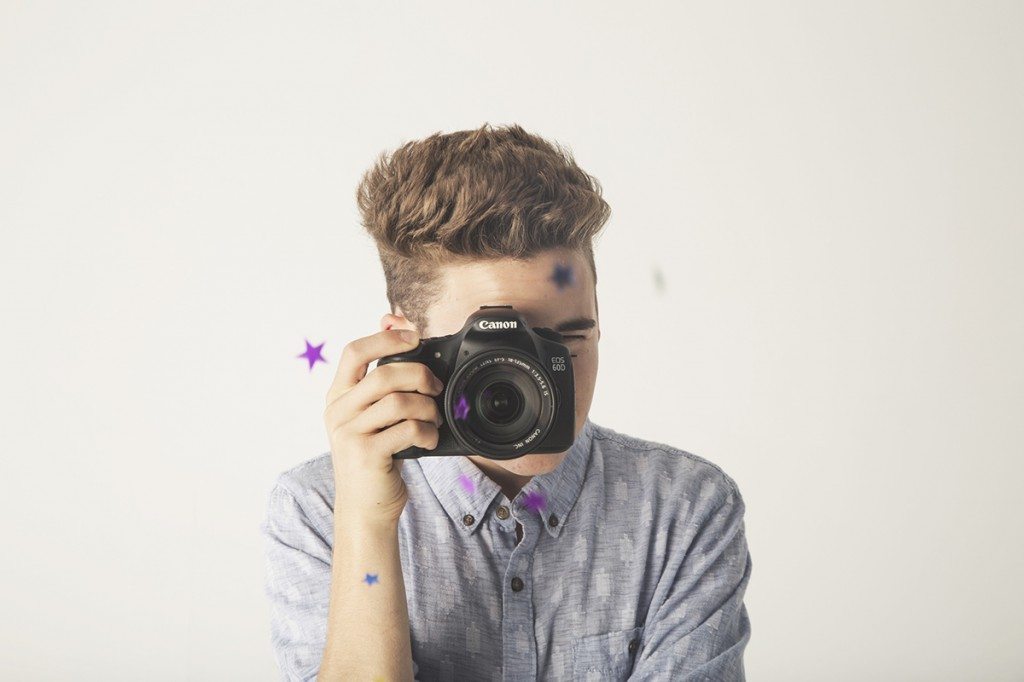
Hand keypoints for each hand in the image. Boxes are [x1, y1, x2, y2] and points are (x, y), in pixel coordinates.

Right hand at [323, 326, 444, 526]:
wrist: (365, 508)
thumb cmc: (375, 457)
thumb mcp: (372, 416)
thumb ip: (381, 380)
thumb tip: (392, 322)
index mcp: (338, 396)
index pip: (353, 352)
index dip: (385, 337)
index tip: (413, 336)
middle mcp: (338, 411)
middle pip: (384, 373)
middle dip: (420, 375)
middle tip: (435, 388)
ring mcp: (349, 433)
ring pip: (399, 401)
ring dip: (428, 408)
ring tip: (433, 420)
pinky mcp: (366, 454)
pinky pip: (407, 429)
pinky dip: (427, 432)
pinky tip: (428, 439)